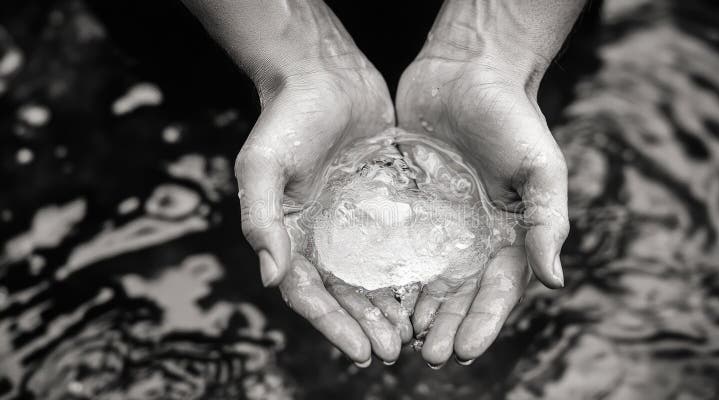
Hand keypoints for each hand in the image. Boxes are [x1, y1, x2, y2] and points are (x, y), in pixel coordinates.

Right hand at [236, 62, 414, 364]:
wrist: (323, 75)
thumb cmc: (285, 118)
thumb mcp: (262, 165)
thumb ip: (262, 219)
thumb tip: (270, 276)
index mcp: (289, 235)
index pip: (308, 292)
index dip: (332, 324)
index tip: (360, 350)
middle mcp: (320, 236)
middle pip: (343, 293)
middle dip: (365, 325)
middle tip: (393, 352)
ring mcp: (351, 222)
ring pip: (371, 276)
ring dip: (388, 308)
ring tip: (413, 336)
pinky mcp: (381, 204)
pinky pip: (396, 244)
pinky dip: (409, 270)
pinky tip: (430, 289)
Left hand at [395, 51, 569, 365]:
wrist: (469, 69)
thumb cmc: (513, 116)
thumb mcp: (540, 167)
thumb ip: (547, 223)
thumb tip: (553, 280)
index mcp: (511, 235)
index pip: (499, 290)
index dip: (483, 322)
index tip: (463, 349)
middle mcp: (475, 238)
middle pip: (460, 295)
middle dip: (446, 327)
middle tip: (427, 354)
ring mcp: (440, 225)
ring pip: (427, 280)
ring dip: (416, 313)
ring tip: (401, 340)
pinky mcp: (409, 206)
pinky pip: (397, 247)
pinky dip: (389, 276)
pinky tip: (375, 298)